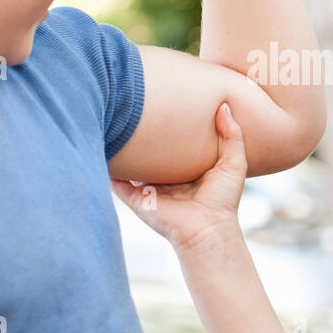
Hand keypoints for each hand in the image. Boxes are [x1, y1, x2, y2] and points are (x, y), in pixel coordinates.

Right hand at [110, 102, 247, 255]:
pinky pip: (116, 181)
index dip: (169, 127)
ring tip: (110, 123)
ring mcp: (148, 189)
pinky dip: (108, 167)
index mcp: (185, 171)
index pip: (173, 145)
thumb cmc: (223, 199)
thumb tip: (223, 105)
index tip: (164, 103)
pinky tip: (98, 147)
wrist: (208, 228)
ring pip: (130, 165)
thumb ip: (231, 134)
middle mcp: (164, 179)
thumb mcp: (234, 162)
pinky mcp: (137, 198)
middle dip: (142, 135)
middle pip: (149, 154)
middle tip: (135, 108)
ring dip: (120, 149)